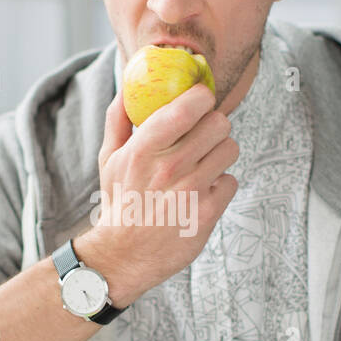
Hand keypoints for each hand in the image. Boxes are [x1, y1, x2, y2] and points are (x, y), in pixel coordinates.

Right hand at [76, 84, 239, 306]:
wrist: (125, 254)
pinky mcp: (207, 212)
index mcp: (144, 148)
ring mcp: (191, 191)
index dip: (202, 97)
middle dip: (213, 125)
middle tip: (204, 135)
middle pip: (219, 123)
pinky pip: (231, 180)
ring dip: (219, 153)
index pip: (189, 107)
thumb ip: (118, 119)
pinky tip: (203, 191)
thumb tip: (127, 86)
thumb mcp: (110, 159)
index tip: (200, 100)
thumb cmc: (121, 201)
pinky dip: (220, 185)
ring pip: (230, 148)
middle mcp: (170, 168)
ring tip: (203, 163)